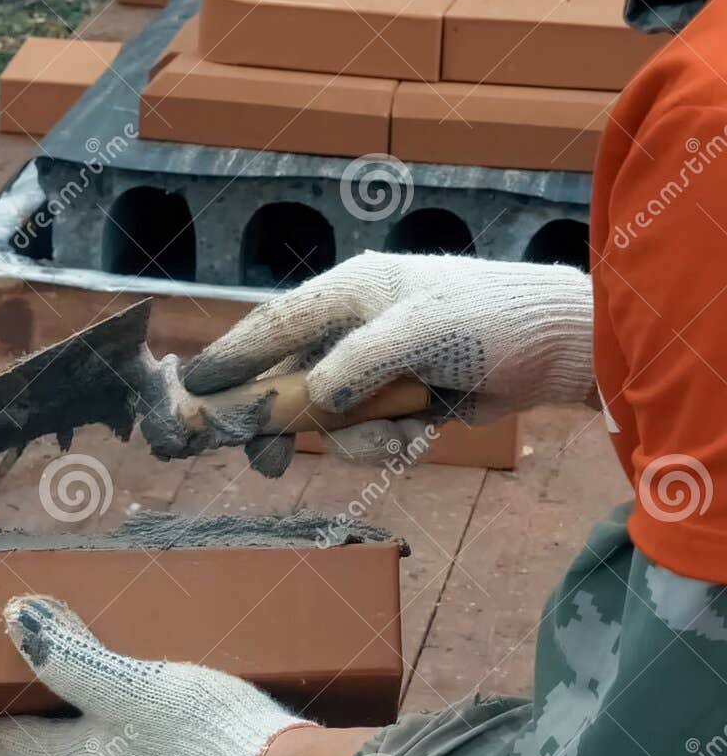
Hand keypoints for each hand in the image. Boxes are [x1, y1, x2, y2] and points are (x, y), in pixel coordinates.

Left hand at [0, 595, 314, 755]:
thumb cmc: (196, 736)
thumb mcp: (128, 686)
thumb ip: (70, 657)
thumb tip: (13, 620)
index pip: (7, 745)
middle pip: (51, 745)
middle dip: (32, 718)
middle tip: (16, 691)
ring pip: (97, 746)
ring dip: (84, 718)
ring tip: (85, 682)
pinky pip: (141, 746)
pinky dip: (130, 722)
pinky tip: (154, 701)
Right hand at [185, 251, 594, 469]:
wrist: (563, 347)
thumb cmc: (494, 320)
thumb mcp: (421, 333)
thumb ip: (358, 364)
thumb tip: (314, 402)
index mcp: (351, 292)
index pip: (272, 326)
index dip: (229, 359)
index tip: (191, 391)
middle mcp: (354, 328)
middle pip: (287, 380)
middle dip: (281, 423)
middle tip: (265, 463)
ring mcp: (376, 367)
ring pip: (328, 417)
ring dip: (354, 439)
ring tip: (394, 440)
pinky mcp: (400, 399)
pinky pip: (367, 432)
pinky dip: (387, 442)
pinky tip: (421, 433)